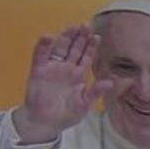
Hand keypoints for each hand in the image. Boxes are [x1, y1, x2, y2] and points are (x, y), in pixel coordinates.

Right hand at [14, 24, 112, 142]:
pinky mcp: (38, 72)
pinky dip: (42, 46)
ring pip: (59, 48)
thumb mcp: (84, 104)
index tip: (96, 36)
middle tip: (85, 25)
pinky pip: (40, 56)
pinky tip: (48, 37)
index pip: (86, 57)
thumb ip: (96, 92)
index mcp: (78, 75)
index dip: (91, 46)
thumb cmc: (66, 115)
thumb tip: (111, 82)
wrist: (46, 123)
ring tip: (71, 27)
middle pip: (73, 48)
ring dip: (64, 37)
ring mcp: (52, 68)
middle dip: (80, 37)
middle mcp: (66, 69)